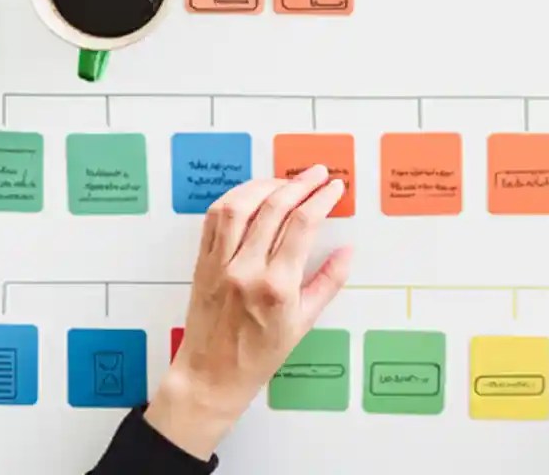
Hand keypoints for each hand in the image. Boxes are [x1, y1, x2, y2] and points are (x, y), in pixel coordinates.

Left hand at [144, 166, 353, 459]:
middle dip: (300, 183)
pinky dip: (234, 199)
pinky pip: (214, 220)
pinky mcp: (202, 264)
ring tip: (285, 180)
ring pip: (240, 206)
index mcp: (277, 286)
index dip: (322, 199)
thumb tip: (346, 251)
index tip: (334, 188)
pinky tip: (251, 194)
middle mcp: (246, 270)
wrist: (212, 375)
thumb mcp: (304, 322)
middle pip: (274, 208)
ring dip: (266, 185)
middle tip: (318, 174)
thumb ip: (328, 282)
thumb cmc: (258, 355)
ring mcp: (220, 265)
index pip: (303, 225)